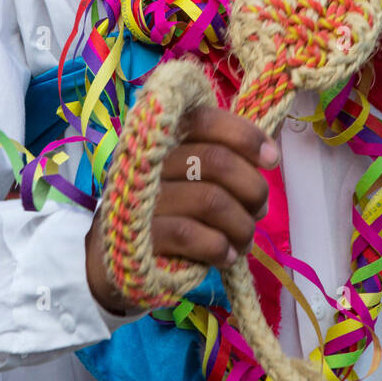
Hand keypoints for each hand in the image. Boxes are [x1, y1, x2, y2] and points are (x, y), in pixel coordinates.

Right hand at [85, 106, 277, 313]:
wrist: (109, 260)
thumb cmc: (162, 212)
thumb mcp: (186, 178)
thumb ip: (220, 159)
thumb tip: (270, 151)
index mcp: (162, 139)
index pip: (206, 120)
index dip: (245, 135)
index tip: (272, 158)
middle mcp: (148, 161)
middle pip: (215, 161)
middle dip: (252, 188)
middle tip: (258, 209)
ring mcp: (141, 197)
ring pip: (211, 200)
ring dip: (241, 225)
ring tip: (244, 240)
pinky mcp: (137, 235)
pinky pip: (191, 234)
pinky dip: (219, 247)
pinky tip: (225, 256)